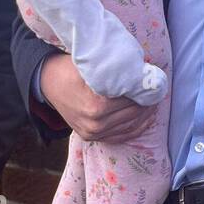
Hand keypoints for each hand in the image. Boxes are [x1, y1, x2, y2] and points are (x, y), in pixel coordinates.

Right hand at [40, 53, 157, 142]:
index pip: (134, 99)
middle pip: (135, 113)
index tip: (154, 80)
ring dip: (145, 114)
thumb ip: (117, 70)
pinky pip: (122, 136)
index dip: (146, 88)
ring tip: (153, 100)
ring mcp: (93, 133)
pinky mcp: (92, 138)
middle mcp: (96, 123)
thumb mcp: (94, 65)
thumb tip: (145, 70)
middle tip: (155, 89)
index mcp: (97, 105)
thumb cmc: (72, 68)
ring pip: (131, 126)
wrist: (48, 82)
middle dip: (148, 100)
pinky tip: (146, 118)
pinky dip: (137, 127)